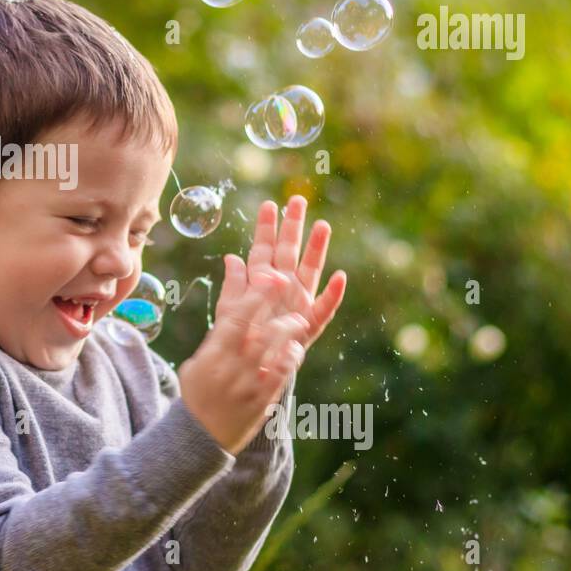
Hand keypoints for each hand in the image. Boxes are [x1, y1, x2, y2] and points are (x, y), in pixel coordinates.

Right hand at [179, 256, 311, 454]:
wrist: (201, 437)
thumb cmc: (198, 391)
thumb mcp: (199, 359)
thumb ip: (218, 332)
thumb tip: (225, 308)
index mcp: (214, 354)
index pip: (235, 317)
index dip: (254, 295)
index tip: (269, 277)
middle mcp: (232, 366)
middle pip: (257, 327)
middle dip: (274, 303)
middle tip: (289, 282)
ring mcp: (249, 383)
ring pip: (274, 348)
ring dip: (289, 330)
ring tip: (297, 320)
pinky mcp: (263, 399)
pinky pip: (282, 373)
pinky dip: (290, 357)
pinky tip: (294, 347)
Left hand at [233, 195, 346, 350]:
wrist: (249, 370)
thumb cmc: (238, 337)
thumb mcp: (230, 311)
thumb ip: (234, 285)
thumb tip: (231, 257)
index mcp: (261, 281)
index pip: (263, 249)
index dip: (267, 228)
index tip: (270, 205)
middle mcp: (282, 287)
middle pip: (289, 252)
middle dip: (293, 227)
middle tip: (298, 201)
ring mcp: (297, 302)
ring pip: (309, 271)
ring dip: (316, 250)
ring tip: (322, 226)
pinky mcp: (309, 323)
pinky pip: (323, 308)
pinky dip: (332, 294)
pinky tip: (341, 278)